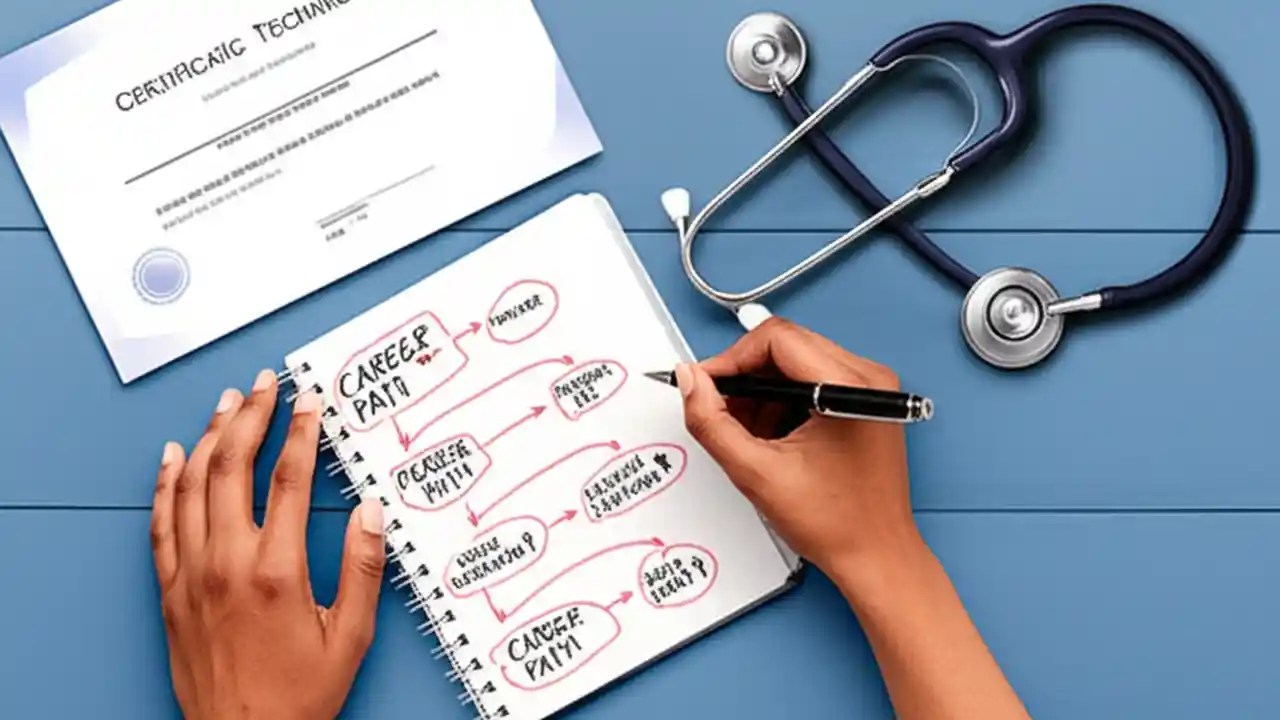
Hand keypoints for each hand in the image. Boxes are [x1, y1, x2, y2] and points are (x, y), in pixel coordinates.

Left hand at [150, 371, 385, 719]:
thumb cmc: (296, 697)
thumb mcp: (350, 638)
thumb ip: (362, 570)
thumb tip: (370, 511)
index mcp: (277, 571)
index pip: (288, 480)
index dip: (300, 432)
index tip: (309, 400)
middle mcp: (228, 563)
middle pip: (234, 468)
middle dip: (252, 417)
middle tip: (266, 384)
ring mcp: (192, 574)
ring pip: (193, 486)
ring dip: (211, 437)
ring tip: (228, 403)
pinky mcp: (170, 591)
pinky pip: (161, 523)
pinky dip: (165, 484)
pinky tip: (174, 457)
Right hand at [677, 318, 921, 583]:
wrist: (875, 556)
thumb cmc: (836, 523)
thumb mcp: (757, 473)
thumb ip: (713, 423)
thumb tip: (690, 380)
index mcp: (850, 387)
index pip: (777, 339)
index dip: (732, 358)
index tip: (704, 383)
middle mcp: (868, 377)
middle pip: (787, 346)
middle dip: (745, 376)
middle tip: (718, 409)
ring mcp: (869, 389)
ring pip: (796, 363)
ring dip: (762, 391)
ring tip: (747, 433)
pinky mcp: (863, 402)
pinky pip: (812, 381)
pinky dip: (782, 402)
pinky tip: (771, 437)